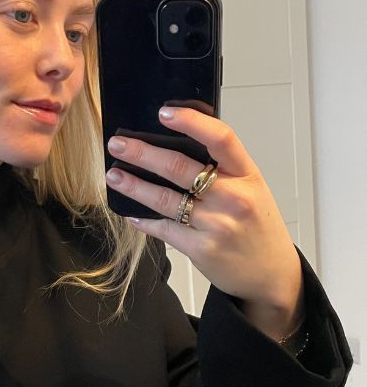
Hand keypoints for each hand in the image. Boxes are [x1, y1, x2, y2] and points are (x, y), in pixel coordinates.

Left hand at [105, 106, 304, 339]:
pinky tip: (130, 212)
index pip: (221, 138)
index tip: (164, 112)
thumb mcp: (252, 189)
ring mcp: (216, 224)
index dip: (191, 122)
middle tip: (118, 144)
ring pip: (165, 199)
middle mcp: (233, 197)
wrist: (271, 274)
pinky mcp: (201, 249)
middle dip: (143, 153)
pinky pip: (164, 229)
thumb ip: (223, 170)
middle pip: (180, 167)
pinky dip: (144, 220)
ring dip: (134, 185)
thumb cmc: (257, 226)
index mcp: (247, 175)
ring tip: (114, 175)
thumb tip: (175, 145)